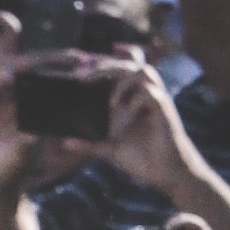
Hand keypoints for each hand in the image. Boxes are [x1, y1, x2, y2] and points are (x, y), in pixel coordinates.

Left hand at [94, 58, 200, 201]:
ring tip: (104, 98)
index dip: (109, 58)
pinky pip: (149, 94)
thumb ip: (90, 143)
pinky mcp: (164, 109)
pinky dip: (132, 102)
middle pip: (130, 63)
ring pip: (143, 71)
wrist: (164, 172)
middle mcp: (146, 91)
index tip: (84, 62)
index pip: (124, 66)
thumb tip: (65, 142)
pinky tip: (120, 114)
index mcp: (134, 95)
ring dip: (120, 79)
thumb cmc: (140, 156)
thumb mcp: (110, 147)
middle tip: (80, 75)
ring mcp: (157, 98)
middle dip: (105, 65)